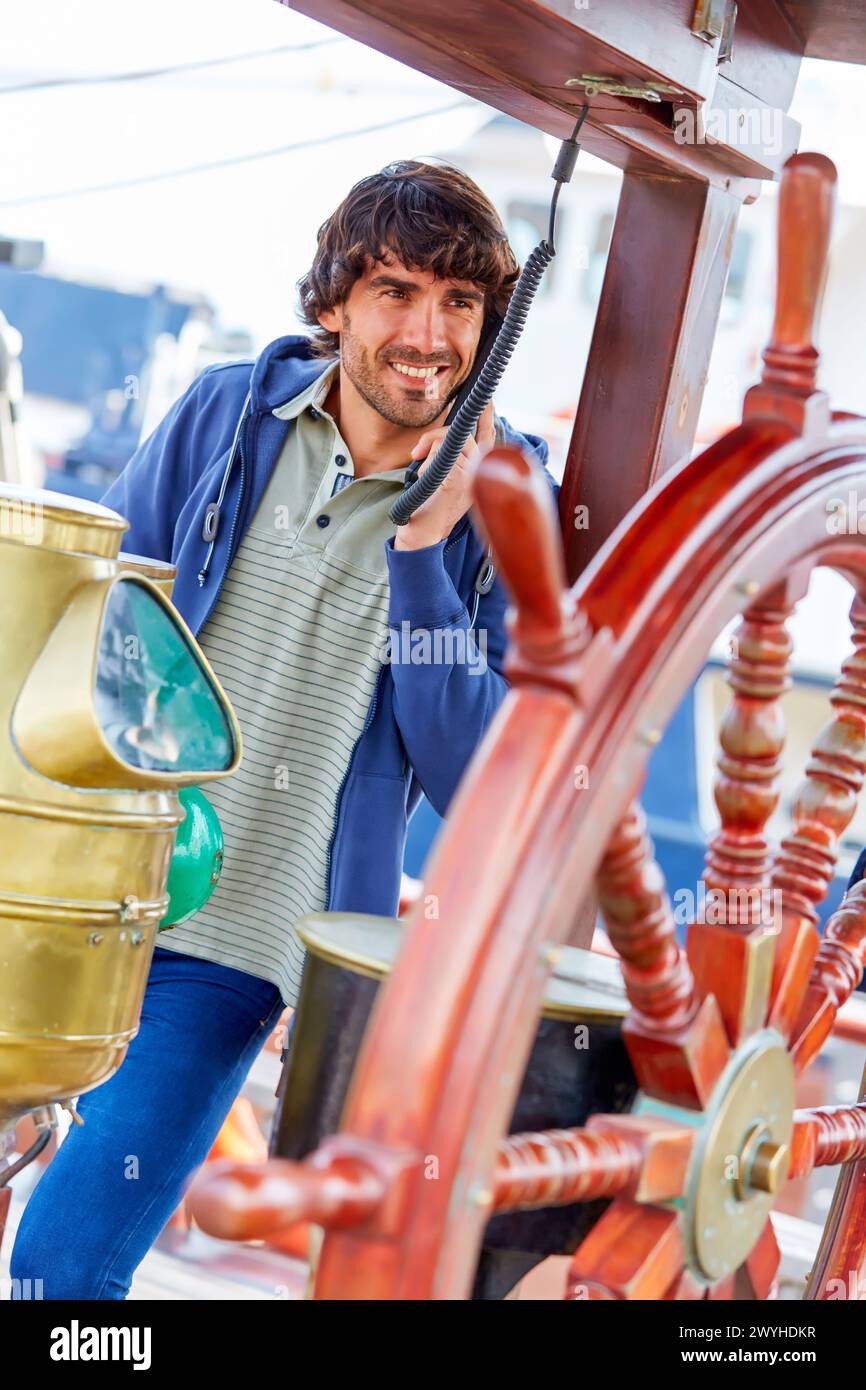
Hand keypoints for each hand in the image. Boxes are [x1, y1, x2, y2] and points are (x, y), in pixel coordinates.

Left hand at [394, 401, 495, 550]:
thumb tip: (447, 434)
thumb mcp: (446, 477)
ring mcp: (471, 475)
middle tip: (417, 453)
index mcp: (479, 470)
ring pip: (448, 439)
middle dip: (434, 436)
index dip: (486, 415)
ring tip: (422, 473)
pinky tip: (422, 479)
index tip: (488, 400)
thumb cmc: (430, 506)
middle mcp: (480, 472)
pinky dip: (426, 462)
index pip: (488, 436)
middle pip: (461, 432)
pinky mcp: (457, 479)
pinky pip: (440, 451)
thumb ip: (452, 457)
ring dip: (428, 450)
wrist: (423, 534)